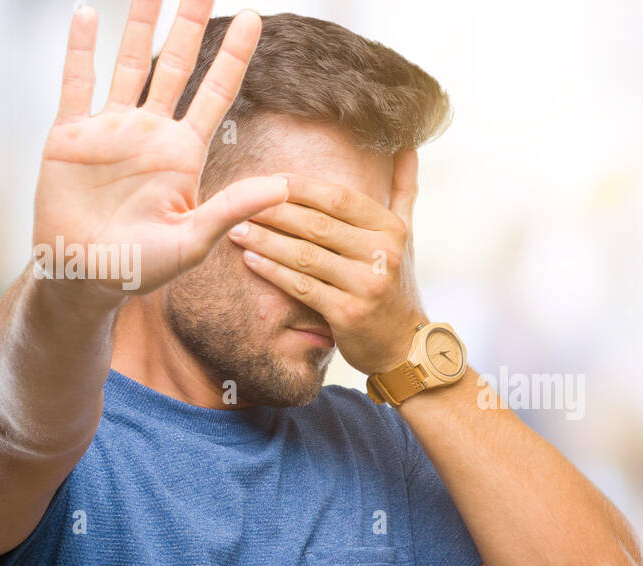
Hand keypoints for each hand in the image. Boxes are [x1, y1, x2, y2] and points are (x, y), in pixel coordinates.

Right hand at [33, 0, 287, 299]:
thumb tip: (285, 187)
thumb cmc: (141, 267)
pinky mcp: (69, 136)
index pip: (216, 92)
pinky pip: (76, 84)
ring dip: (139, 25)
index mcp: (183, 153)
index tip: (255, 18)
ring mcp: (110, 129)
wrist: (85, 278)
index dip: (234, 56)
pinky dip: (79, 50)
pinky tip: (84, 15)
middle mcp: (150, 132)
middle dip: (189, 24)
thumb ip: (233, 208)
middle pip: (175, 65)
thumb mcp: (194, 240)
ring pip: (128, 63)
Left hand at [226, 151, 425, 374]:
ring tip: (235, 229)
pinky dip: (273, 272)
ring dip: (266, 240)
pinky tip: (251, 259)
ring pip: (305, 255)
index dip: (301, 187)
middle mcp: (381, 254)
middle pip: (317, 224)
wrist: (404, 343)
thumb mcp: (406, 235)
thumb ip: (403, 189)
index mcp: (390, 229)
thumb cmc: (395, 284)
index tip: (267, 179)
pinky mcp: (348, 314)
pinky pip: (301, 287)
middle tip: (238, 200)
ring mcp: (366, 285)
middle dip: (274, 211)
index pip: (339, 198)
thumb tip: (407, 145)